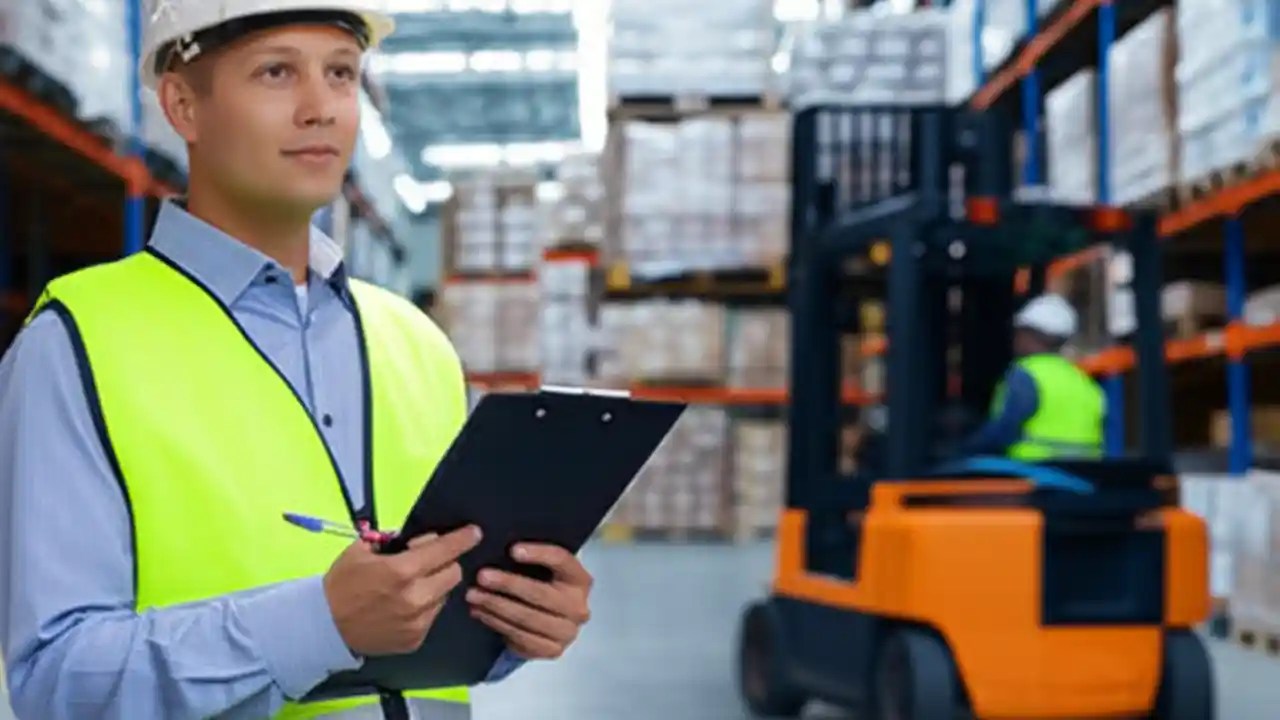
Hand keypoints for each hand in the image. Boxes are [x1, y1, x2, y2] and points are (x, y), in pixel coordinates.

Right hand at [324, 525, 482, 655]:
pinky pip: (432, 616)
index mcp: (402, 571)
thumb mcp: (362, 550)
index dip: (463, 539)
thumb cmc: (341, 584)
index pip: (445, 550)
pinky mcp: (416, 639)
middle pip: (453, 573)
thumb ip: (393, 542)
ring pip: (444, 596)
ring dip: (434, 587)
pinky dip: (424, 608)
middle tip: (427, 562)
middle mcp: (416, 597)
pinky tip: (403, 606)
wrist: (324, 625)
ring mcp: (418, 622)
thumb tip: (422, 541)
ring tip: (411, 587)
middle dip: (445, 563)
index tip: (474, 533)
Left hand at [465, 543, 592, 659]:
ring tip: (473, 596)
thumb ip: (530, 559)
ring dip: (496, 606)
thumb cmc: (544, 585)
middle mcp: (579, 607)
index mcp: (580, 580)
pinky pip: (520, 638)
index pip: (562, 562)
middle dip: (508, 584)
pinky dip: (496, 624)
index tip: (512, 550)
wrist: (553, 620)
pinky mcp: (552, 651)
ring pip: (527, 618)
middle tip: (481, 576)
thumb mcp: (545, 570)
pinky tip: (480, 613)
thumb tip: (496, 543)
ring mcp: (567, 633)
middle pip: (541, 594)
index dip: (539, 554)